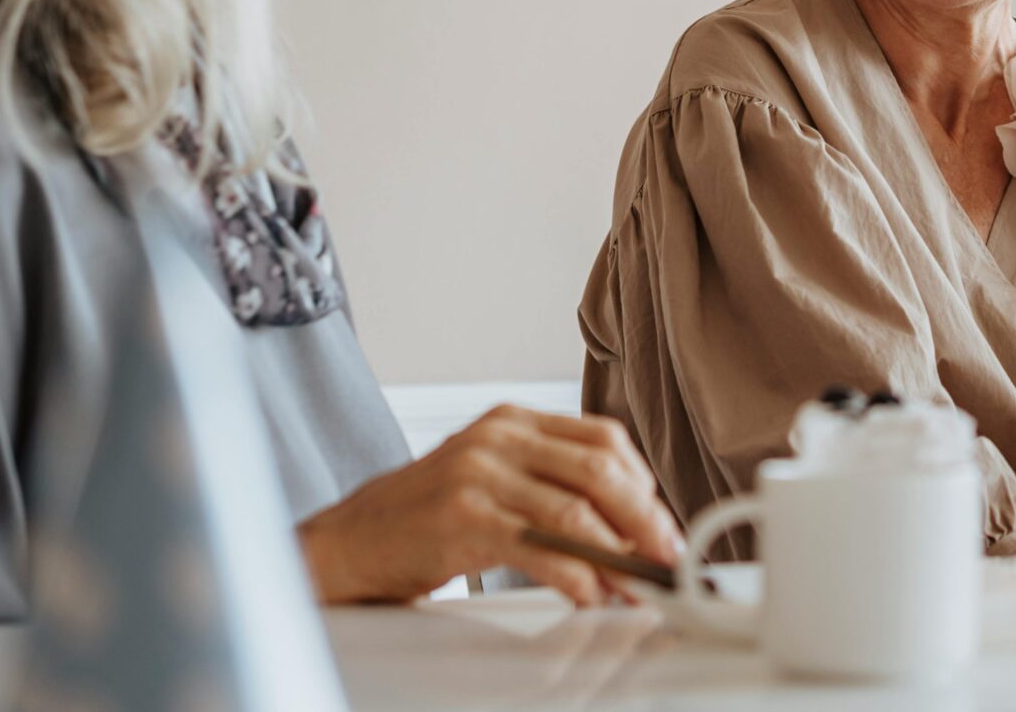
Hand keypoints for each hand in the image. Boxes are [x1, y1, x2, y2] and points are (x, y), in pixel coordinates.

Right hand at [297, 406, 682, 606]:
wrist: (347, 542)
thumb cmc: (423, 517)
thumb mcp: (490, 478)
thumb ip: (549, 486)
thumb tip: (622, 529)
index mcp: (513, 421)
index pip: (603, 437)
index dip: (643, 481)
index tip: (663, 522)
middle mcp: (499, 438)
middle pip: (600, 469)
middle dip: (645, 518)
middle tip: (668, 556)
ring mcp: (480, 475)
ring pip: (576, 510)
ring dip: (618, 555)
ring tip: (635, 585)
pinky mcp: (463, 518)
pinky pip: (539, 546)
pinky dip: (576, 574)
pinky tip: (590, 594)